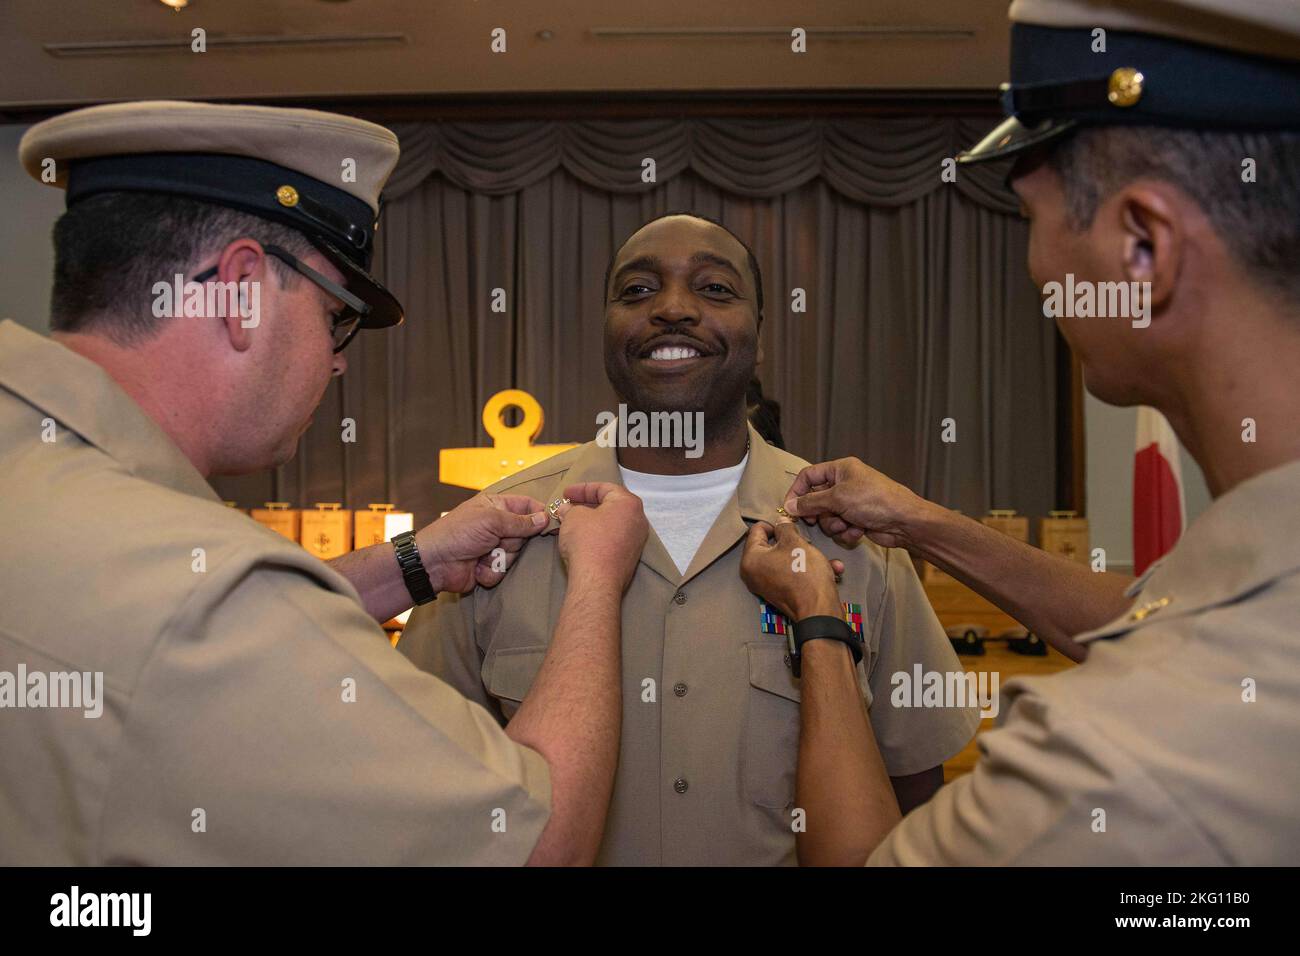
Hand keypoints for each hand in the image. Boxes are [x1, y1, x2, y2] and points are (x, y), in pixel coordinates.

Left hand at [419, 492, 548, 593]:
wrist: (435, 563)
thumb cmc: (457, 533)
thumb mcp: (491, 520)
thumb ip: (520, 521)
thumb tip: (545, 518)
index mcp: (496, 506)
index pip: (527, 506)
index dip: (540, 514)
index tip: (552, 522)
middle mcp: (497, 525)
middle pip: (524, 534)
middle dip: (512, 542)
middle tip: (496, 541)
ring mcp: (493, 546)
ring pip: (516, 554)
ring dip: (500, 558)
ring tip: (482, 555)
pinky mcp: (490, 566)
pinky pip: (504, 571)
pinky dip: (491, 571)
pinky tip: (476, 567)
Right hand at [555, 482, 647, 592]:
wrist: (597, 581)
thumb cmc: (587, 541)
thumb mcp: (573, 517)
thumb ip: (570, 509)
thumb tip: (566, 509)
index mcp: (629, 503)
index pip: (605, 488)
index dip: (582, 489)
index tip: (565, 494)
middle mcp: (638, 520)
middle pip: (611, 505)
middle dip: (587, 504)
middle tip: (569, 506)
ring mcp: (636, 541)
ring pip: (612, 523)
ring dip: (592, 520)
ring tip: (572, 522)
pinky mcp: (630, 558)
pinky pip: (614, 539)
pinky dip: (599, 535)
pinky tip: (582, 539)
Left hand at [740, 517, 845, 620]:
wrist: (819, 609)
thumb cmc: (804, 572)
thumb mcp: (796, 541)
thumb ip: (785, 527)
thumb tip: (780, 522)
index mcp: (750, 559)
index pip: (757, 529)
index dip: (775, 524)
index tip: (791, 527)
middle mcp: (752, 573)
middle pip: (771, 545)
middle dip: (793, 542)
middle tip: (807, 542)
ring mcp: (766, 585)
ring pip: (786, 559)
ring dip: (806, 556)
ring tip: (822, 558)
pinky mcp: (780, 593)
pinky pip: (792, 573)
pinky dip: (807, 570)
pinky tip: (829, 569)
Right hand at [783, 457, 927, 549]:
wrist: (903, 521)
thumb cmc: (875, 500)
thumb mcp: (837, 498)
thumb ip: (810, 502)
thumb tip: (789, 505)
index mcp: (840, 469)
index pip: (809, 476)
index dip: (797, 491)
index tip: (789, 508)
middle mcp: (845, 484)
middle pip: (816, 499)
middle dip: (819, 513)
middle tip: (817, 520)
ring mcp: (851, 503)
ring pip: (827, 517)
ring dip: (834, 525)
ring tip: (846, 525)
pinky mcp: (857, 519)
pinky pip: (840, 527)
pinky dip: (847, 531)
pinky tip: (859, 530)